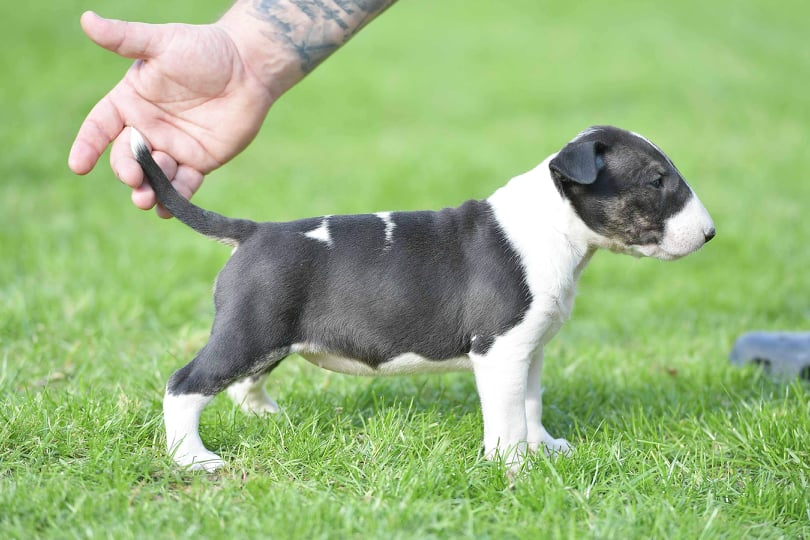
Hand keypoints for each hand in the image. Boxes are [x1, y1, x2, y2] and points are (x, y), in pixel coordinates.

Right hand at [68, 11, 274, 217]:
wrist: (249, 67)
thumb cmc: (205, 49)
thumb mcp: (162, 43)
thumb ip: (125, 38)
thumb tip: (86, 20)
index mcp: (131, 102)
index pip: (100, 127)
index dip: (88, 146)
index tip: (78, 165)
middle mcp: (147, 128)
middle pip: (126, 157)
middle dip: (126, 170)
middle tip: (134, 176)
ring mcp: (172, 147)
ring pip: (153, 176)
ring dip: (148, 189)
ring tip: (147, 198)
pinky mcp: (199, 162)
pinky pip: (183, 185)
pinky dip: (176, 199)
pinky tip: (169, 210)